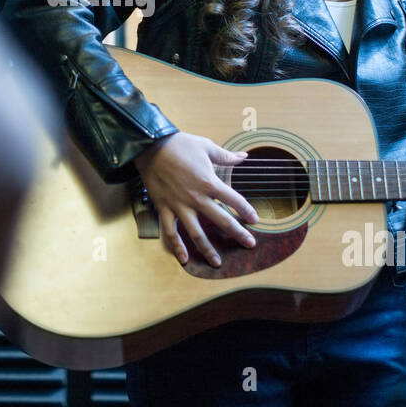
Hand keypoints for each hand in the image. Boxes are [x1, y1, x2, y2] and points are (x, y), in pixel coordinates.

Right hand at [133, 131, 257, 266]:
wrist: (150, 145)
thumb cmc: (180, 144)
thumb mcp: (206, 147)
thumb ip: (226, 156)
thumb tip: (244, 156)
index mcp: (210, 182)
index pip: (234, 200)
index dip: (247, 210)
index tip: (255, 220)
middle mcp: (197, 198)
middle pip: (222, 220)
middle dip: (238, 234)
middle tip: (250, 244)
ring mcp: (180, 206)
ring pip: (196, 233)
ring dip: (208, 249)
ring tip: (217, 262)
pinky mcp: (164, 208)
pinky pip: (170, 231)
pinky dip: (176, 246)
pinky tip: (184, 259)